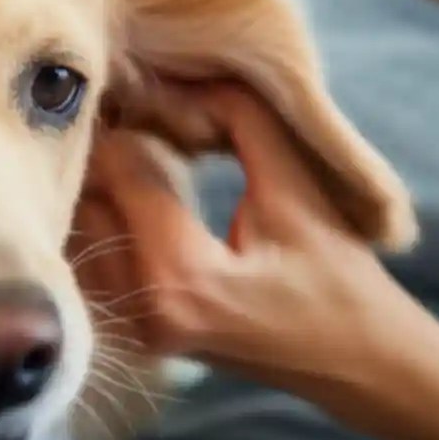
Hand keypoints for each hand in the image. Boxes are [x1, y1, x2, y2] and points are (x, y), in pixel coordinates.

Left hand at [71, 84, 438, 396]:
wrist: (357, 362)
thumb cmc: (338, 278)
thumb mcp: (296, 188)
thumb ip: (239, 121)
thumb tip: (184, 77)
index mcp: (181, 276)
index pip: (119, 167)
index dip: (131, 118)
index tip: (143, 90)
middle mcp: (143, 308)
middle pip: (87, 198)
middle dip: (106, 149)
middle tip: (128, 110)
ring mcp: (135, 329)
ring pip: (81, 230)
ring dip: (99, 184)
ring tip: (131, 148)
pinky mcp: (136, 334)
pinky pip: (92, 262)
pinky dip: (104, 221)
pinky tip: (130, 195)